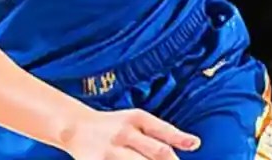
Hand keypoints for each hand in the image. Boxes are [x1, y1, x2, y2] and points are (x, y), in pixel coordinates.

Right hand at [62, 108, 200, 159]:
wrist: (76, 128)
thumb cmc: (114, 125)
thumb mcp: (136, 121)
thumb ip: (161, 132)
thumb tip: (193, 144)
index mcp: (135, 119)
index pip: (163, 130)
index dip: (181, 139)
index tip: (195, 145)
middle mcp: (124, 134)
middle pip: (156, 152)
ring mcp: (111, 152)